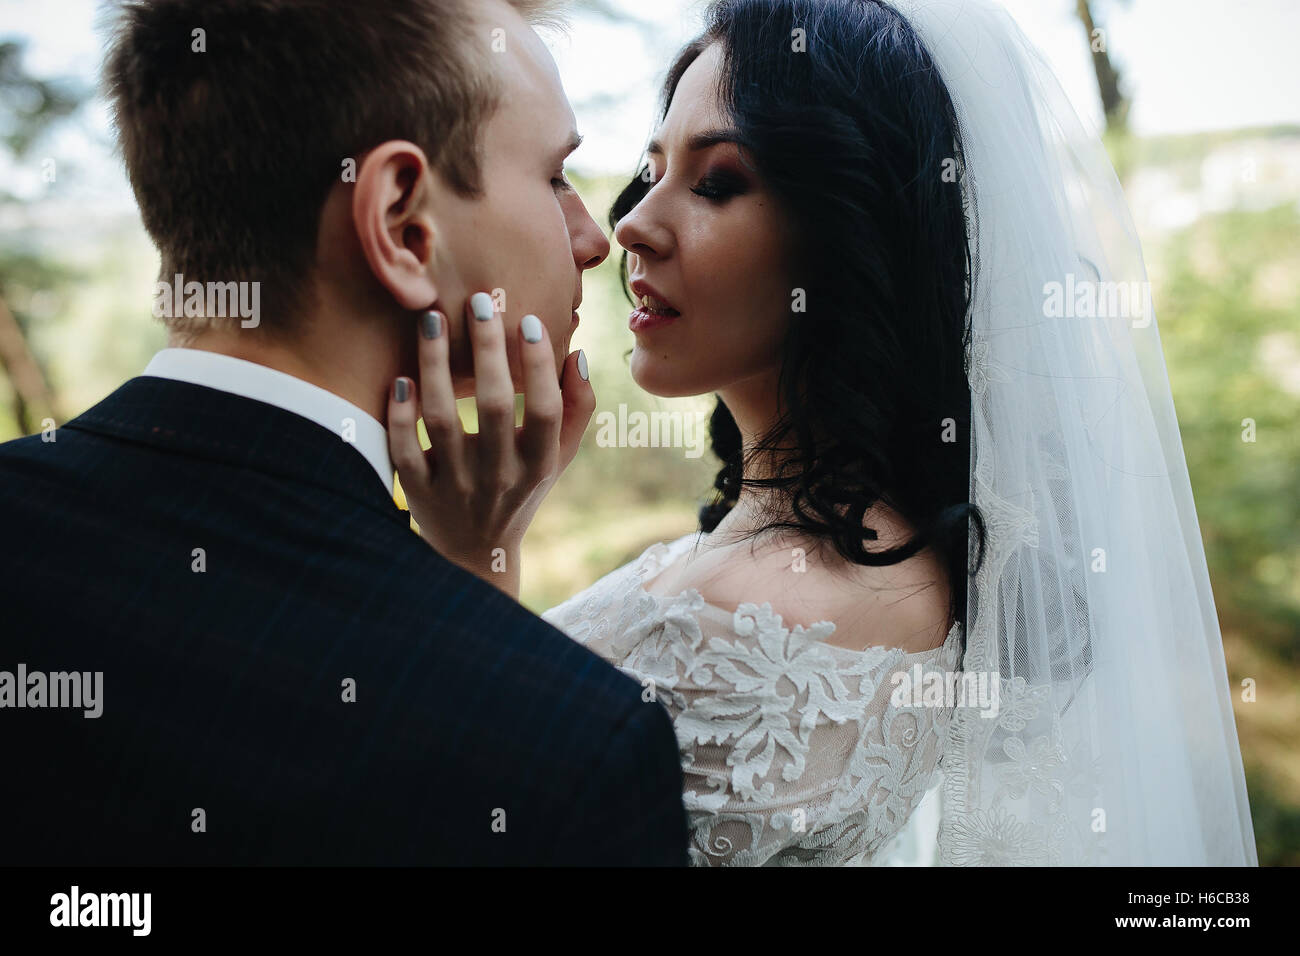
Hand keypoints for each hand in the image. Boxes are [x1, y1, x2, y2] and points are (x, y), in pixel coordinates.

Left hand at [388, 293, 594, 597]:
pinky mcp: (418, 492)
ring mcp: (456, 486)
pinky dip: (401, 414)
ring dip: (435, 366)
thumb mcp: (557, 457)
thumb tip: (577, 353)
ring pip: (442, 421)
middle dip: (488, 350)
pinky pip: (405, 449)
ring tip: (431, 319)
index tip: (528, 321)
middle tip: (478, 300)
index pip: (546, 411)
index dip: (540, 366)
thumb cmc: (521, 489)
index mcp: (538, 465)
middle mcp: (499, 476)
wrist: (475, 553)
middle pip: (495, 407)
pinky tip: (401, 376)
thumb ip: (576, 409)